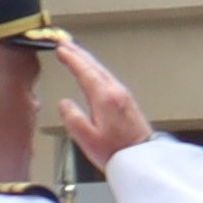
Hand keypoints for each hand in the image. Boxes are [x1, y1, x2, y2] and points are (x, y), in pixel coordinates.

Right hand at [54, 37, 154, 161]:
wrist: (142, 160)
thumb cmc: (116, 152)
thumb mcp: (86, 138)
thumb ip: (72, 117)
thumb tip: (65, 103)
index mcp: (104, 97)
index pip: (84, 70)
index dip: (71, 58)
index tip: (59, 48)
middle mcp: (116, 92)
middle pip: (94, 65)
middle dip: (78, 52)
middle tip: (64, 42)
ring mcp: (124, 95)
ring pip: (102, 70)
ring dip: (87, 59)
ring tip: (75, 52)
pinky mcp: (127, 101)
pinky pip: (108, 77)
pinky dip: (96, 69)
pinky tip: (93, 72)